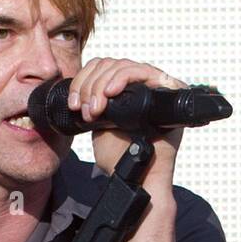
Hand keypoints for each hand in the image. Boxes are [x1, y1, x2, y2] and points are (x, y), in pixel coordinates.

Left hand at [67, 58, 185, 185]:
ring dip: (101, 85)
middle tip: (85, 110)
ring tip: (96, 110)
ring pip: (122, 65)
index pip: (100, 67)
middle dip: (89, 85)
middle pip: (109, 64)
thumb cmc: (119, 158)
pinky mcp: (166, 90)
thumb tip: (80, 91)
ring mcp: (153, 86)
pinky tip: (110, 93)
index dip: (82, 81)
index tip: (74, 104)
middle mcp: (138, 86)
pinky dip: (124, 77)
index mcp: (122, 93)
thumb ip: (92, 105)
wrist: (135, 177)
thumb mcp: (98, 126)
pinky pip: (143, 71)